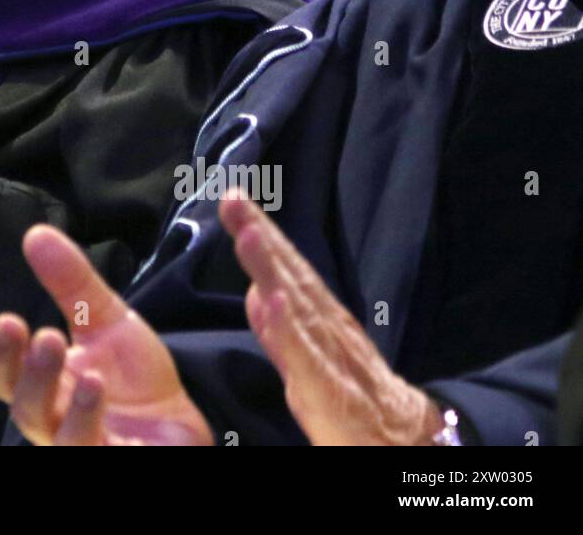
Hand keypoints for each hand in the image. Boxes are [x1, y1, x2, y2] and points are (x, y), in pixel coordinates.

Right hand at [0, 225, 212, 445]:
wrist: (179, 423)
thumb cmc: (131, 377)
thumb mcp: (105, 319)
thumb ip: (71, 282)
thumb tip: (35, 232)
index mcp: (45, 386)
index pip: (4, 378)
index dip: (0, 355)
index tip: (9, 321)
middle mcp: (55, 423)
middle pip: (26, 410)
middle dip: (33, 376)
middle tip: (46, 338)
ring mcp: (86, 449)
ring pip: (63, 441)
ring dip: (75, 411)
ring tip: (92, 377)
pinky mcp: (118, 462)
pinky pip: (100, 458)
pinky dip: (101, 432)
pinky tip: (112, 401)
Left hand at [220, 190, 442, 444]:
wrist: (409, 444)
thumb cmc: (356, 402)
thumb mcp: (310, 361)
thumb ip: (281, 330)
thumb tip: (257, 294)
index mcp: (320, 321)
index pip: (288, 272)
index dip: (262, 234)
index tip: (234, 199)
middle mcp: (328, 329)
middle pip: (292, 276)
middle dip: (262, 235)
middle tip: (232, 198)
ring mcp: (332, 357)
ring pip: (299, 306)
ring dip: (272, 268)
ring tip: (246, 232)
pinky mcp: (332, 393)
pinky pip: (308, 359)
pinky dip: (288, 329)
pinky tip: (269, 301)